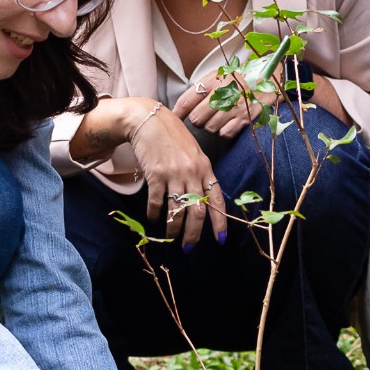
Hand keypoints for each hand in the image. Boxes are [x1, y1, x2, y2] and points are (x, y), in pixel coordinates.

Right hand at [127, 101, 226, 247]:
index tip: (220, 239)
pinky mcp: (156, 174)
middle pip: (197, 211)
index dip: (220, 222)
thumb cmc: (172, 137)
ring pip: (177, 210)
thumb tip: (201, 201)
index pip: (217, 200)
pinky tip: (153, 219)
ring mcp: (174, 174)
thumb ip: (199, 174)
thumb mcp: (193, 153)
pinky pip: (157, 202)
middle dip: (194, 234)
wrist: (150, 120)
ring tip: (170, 238)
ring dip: (173, 229)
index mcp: (206, 168)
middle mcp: (193, 172)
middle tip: (189, 248)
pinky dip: (154, 214)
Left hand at [173, 74, 280, 139]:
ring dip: (211, 126)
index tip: (174, 119)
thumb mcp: (218, 75)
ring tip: (218, 118)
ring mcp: (235, 107)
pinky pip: (225, 134)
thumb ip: (200, 89)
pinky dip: (224, 132)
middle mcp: (223, 93)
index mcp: (213, 80)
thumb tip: (179, 108)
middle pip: (196, 119)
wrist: (268, 78)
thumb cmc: (238, 78)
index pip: (186, 100)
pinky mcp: (246, 118)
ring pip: (210, 128)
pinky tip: (228, 123)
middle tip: (203, 116)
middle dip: (197, 120)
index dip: (177, 113)